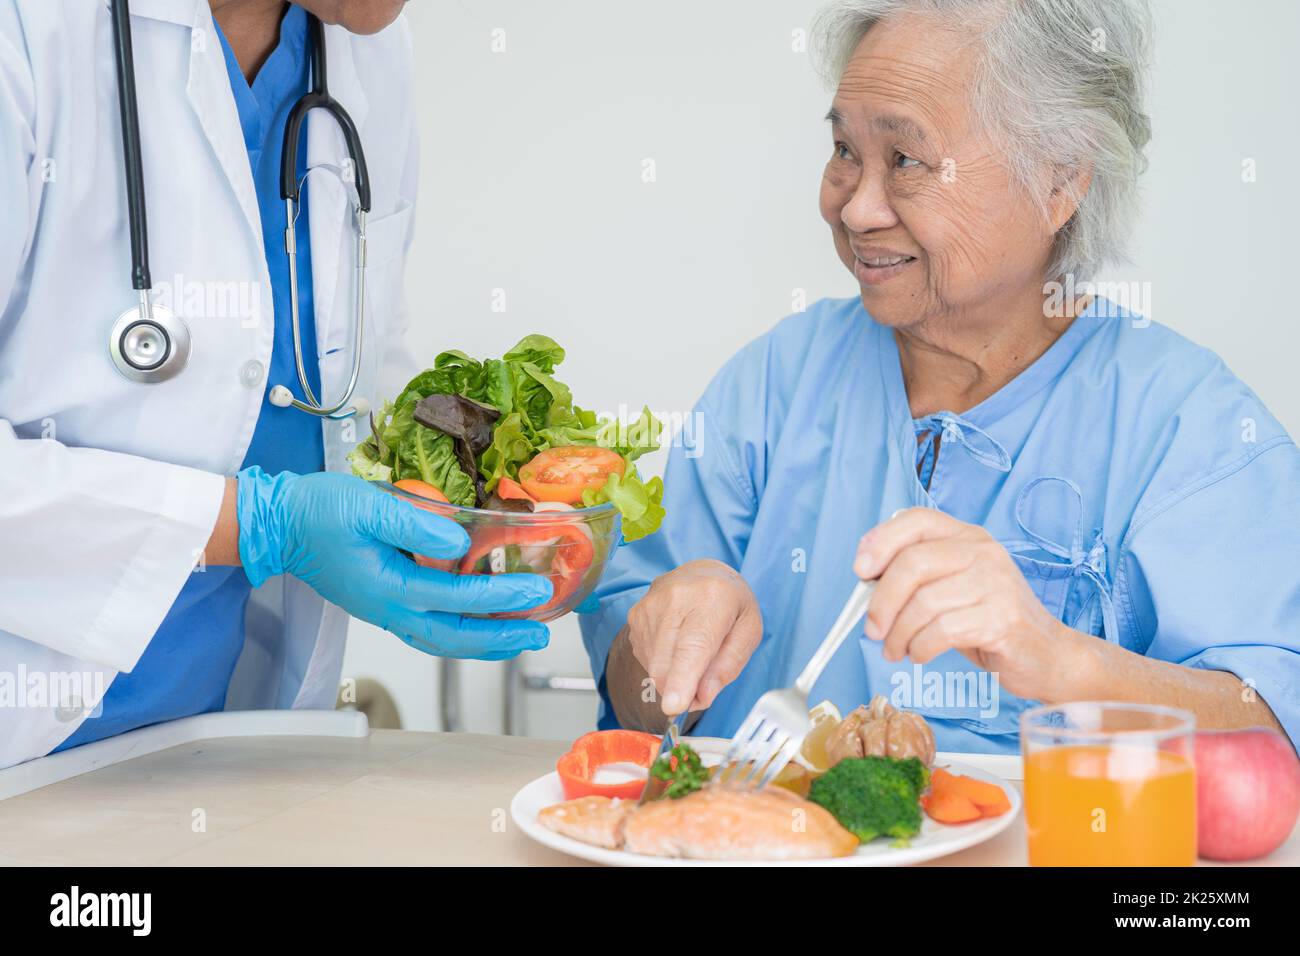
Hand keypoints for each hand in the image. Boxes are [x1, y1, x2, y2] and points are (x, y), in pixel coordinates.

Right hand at [236, 467, 551, 659]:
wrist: (278, 525)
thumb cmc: (319, 511)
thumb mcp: (370, 506)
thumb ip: (417, 524)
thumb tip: (460, 543)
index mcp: (390, 588)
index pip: (458, 598)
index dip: (501, 596)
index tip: (536, 590)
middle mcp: (390, 610)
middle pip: (457, 637)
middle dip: (504, 636)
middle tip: (541, 631)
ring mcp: (385, 613)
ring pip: (444, 641)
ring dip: (486, 642)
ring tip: (521, 636)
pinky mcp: (383, 605)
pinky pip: (431, 632)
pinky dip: (462, 634)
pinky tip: (480, 627)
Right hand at [626, 559, 761, 714]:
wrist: (703, 573)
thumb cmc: (731, 604)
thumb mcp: (749, 632)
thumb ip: (729, 665)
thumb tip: (703, 696)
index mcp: (712, 598)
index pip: (693, 645)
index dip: (683, 679)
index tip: (675, 707)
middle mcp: (675, 598)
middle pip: (668, 663)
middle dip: (683, 690)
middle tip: (702, 688)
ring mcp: (649, 606)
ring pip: (655, 667)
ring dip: (673, 679)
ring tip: (693, 658)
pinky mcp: (635, 617)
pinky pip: (646, 660)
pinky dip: (663, 667)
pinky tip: (677, 647)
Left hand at [853, 508, 1079, 700]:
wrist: (1047, 656)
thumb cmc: (987, 621)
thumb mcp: (951, 588)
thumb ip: (916, 576)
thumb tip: (864, 578)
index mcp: (968, 537)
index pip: (917, 519)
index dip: (881, 540)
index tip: (860, 571)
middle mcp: (984, 552)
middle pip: (913, 563)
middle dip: (881, 601)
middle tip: (872, 629)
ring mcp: (996, 584)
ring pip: (924, 602)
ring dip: (898, 633)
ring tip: (895, 650)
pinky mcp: (1002, 619)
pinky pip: (942, 631)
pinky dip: (920, 647)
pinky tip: (919, 655)